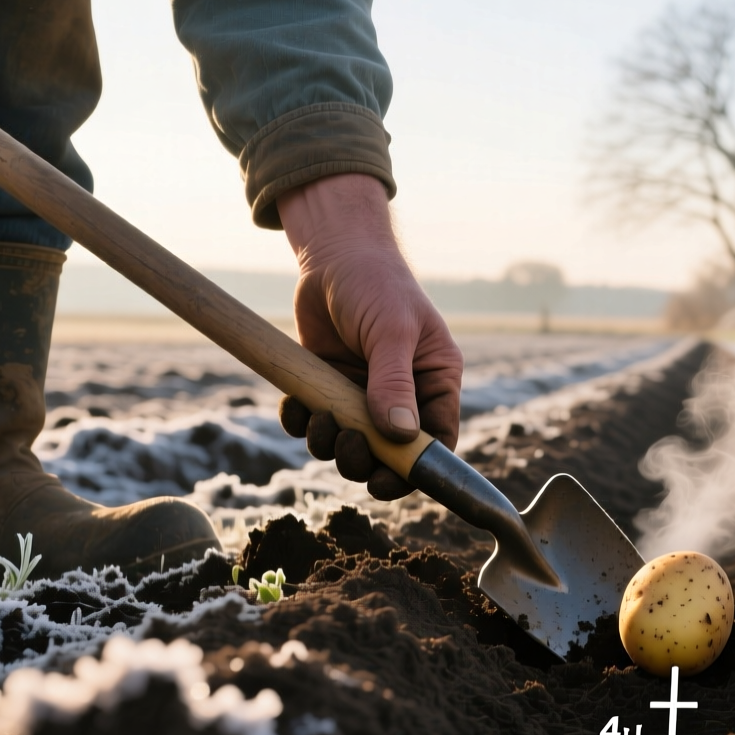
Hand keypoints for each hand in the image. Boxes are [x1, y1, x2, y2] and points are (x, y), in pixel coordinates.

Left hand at [275, 173, 462, 499]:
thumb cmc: (377, 283)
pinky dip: (301, 422)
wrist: (332, 252)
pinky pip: (312, 423)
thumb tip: (401, 437)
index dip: (416, 470)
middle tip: (346, 444)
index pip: (437, 441)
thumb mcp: (392, 330)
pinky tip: (298, 403)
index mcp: (434, 381)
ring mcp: (361, 392)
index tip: (386, 482)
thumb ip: (395, 383)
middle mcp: (402, 394)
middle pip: (389, 453)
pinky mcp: (325, 386)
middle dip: (365, 459)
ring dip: (329, 442)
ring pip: (348, 444)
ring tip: (320, 417)